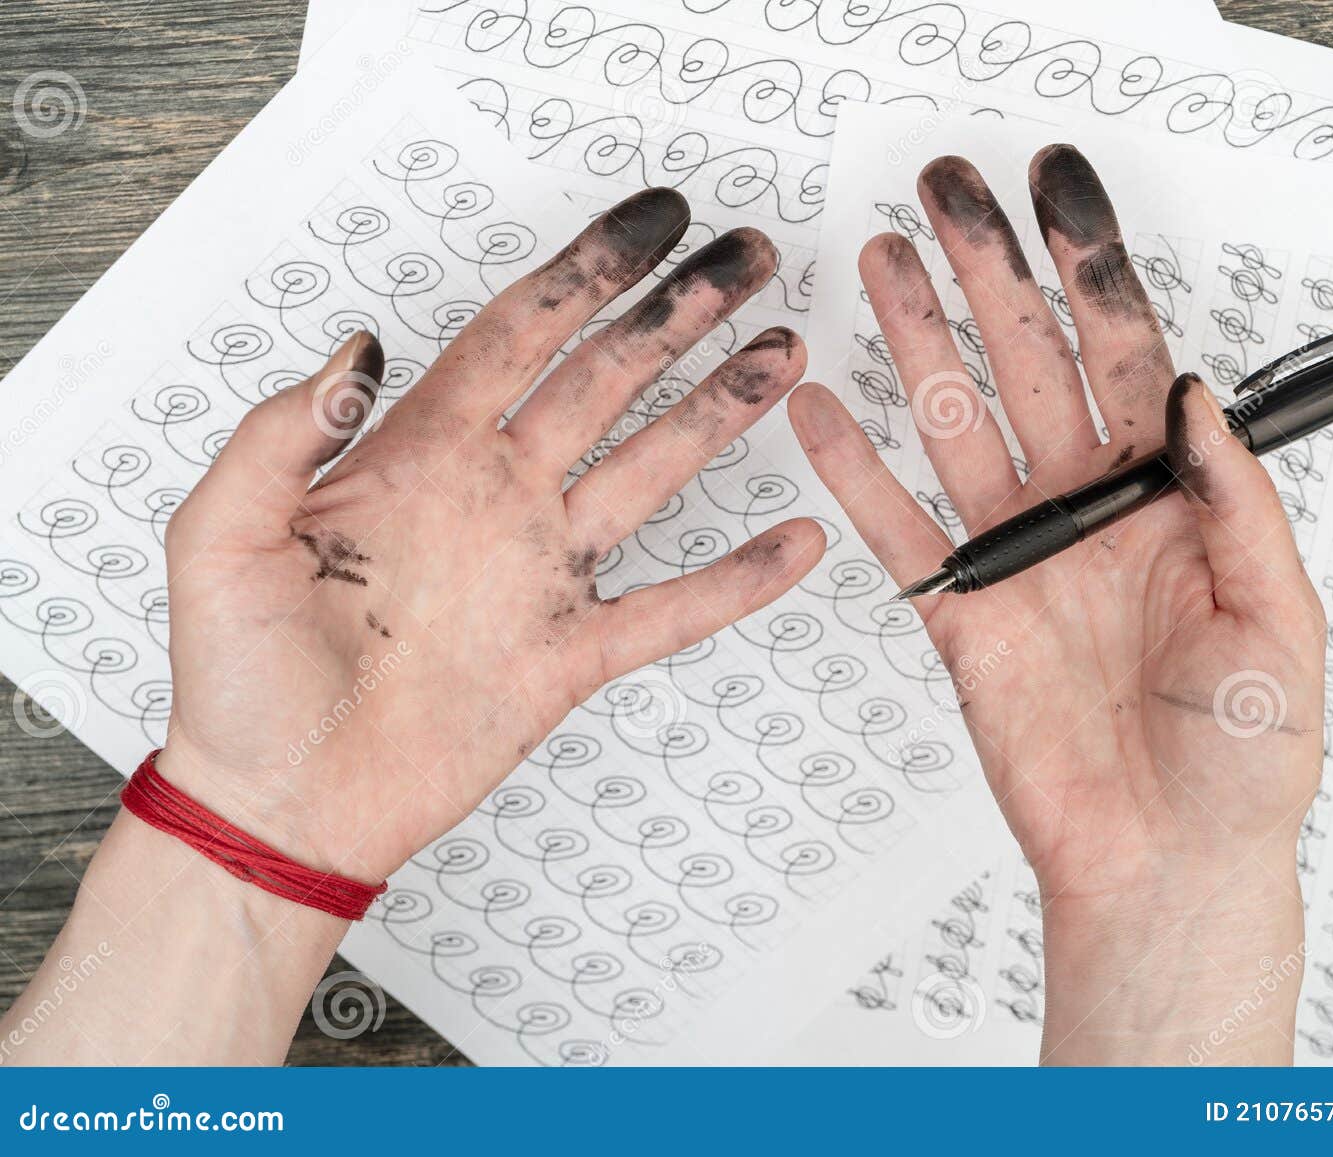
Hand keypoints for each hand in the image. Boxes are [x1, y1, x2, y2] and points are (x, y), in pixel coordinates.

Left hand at [159, 189, 822, 882]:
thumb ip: (284, 435)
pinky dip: (736, 580)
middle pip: (605, 382)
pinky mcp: (567, 656)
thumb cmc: (237, 678)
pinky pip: (669, 610)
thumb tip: (357, 352)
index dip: (584, 273)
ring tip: (781, 356)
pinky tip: (794, 542)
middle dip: (676, 315)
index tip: (646, 224)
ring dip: (718, 413)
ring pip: (650, 472)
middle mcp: (492, 500)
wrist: (280, 803)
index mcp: (417, 457)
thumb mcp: (222, 536)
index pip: (517, 337)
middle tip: (742, 261)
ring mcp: (537, 574)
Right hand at [790, 149, 1324, 1062]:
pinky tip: (824, 412)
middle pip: (1027, 368)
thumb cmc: (1244, 760)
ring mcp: (1019, 557)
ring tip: (880, 265)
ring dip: (916, 345)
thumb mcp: (1280, 619)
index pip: (1125, 359)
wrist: (1167, 864)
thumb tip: (1198, 396)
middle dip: (986, 278)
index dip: (1090, 275)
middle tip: (944, 199)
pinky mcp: (962, 615)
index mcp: (1169, 501)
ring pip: (956, 426)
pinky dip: (855, 475)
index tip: (1054, 201)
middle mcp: (1086, 511)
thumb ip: (1238, 502)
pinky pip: (900, 532)